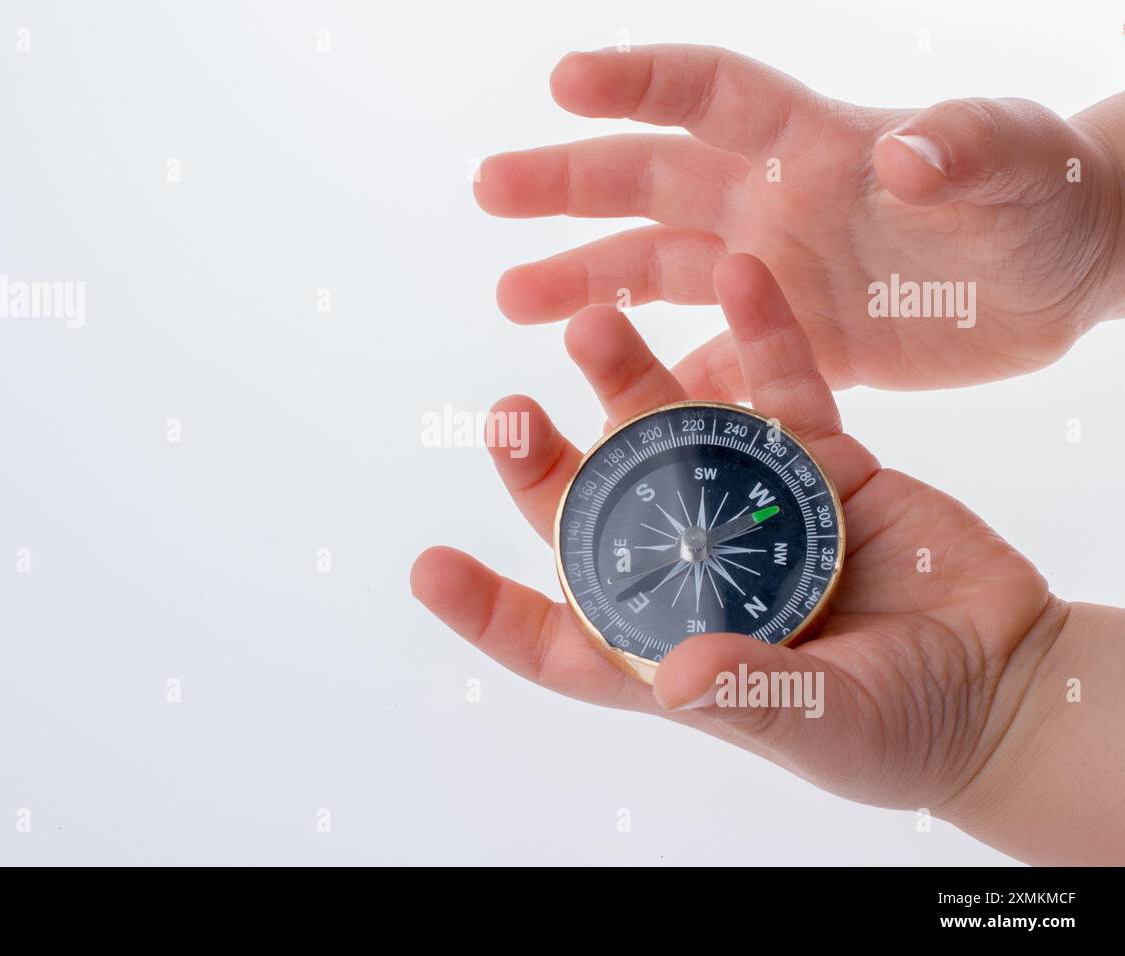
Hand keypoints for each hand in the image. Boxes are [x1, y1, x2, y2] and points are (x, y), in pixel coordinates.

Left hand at [411, 255, 1067, 842]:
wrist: (1006, 677)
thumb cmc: (906, 731)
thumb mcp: (829, 726)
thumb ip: (756, 695)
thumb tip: (673, 672)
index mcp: (671, 646)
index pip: (563, 634)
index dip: (492, 609)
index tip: (429, 569)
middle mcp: (695, 569)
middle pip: (600, 512)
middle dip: (546, 466)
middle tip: (507, 413)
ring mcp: (753, 505)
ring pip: (676, 431)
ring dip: (632, 380)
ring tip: (591, 323)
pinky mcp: (821, 458)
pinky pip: (785, 386)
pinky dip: (765, 331)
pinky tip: (739, 273)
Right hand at [475, 45, 1124, 392]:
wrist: (1065, 277)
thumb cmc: (1047, 198)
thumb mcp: (1020, 164)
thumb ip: (964, 148)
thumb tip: (902, 151)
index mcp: (814, 149)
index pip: (710, 97)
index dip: (638, 86)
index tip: (563, 84)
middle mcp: (775, 207)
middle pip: (653, 184)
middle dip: (569, 184)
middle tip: (490, 191)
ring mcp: (776, 278)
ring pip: (661, 273)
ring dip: (588, 281)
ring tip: (513, 297)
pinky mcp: (795, 346)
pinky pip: (713, 365)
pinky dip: (665, 383)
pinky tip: (612, 404)